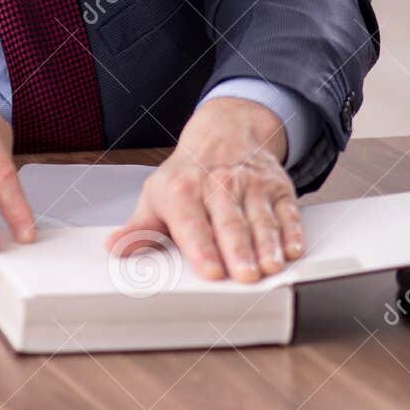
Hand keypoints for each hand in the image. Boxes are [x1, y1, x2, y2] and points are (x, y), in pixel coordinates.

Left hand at [105, 96, 304, 282]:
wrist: (225, 133)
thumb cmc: (187, 174)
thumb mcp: (156, 195)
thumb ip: (140, 228)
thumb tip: (115, 248)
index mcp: (183, 190)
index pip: (192, 222)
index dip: (202, 247)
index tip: (211, 270)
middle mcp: (218, 185)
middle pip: (230, 222)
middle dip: (238, 249)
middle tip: (245, 276)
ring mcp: (251, 185)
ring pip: (261, 218)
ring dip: (268, 244)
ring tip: (271, 267)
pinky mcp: (277, 188)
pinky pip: (287, 211)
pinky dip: (292, 231)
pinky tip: (293, 249)